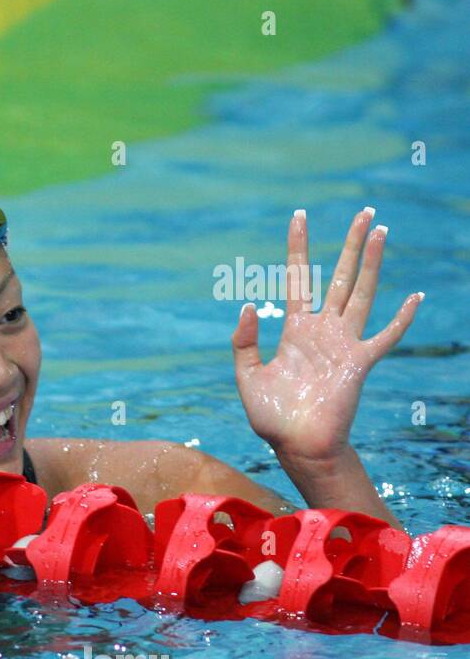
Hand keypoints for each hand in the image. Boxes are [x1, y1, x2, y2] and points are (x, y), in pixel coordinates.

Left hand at [231, 208, 421, 462]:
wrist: (298, 446)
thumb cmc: (272, 416)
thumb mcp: (247, 376)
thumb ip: (244, 342)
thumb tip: (249, 305)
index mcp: (294, 330)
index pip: (297, 279)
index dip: (298, 247)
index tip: (300, 216)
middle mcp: (322, 330)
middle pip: (338, 277)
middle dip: (350, 244)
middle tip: (364, 212)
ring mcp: (343, 343)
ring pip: (361, 293)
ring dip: (371, 263)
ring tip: (381, 231)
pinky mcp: (360, 362)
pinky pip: (386, 336)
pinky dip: (401, 318)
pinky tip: (415, 297)